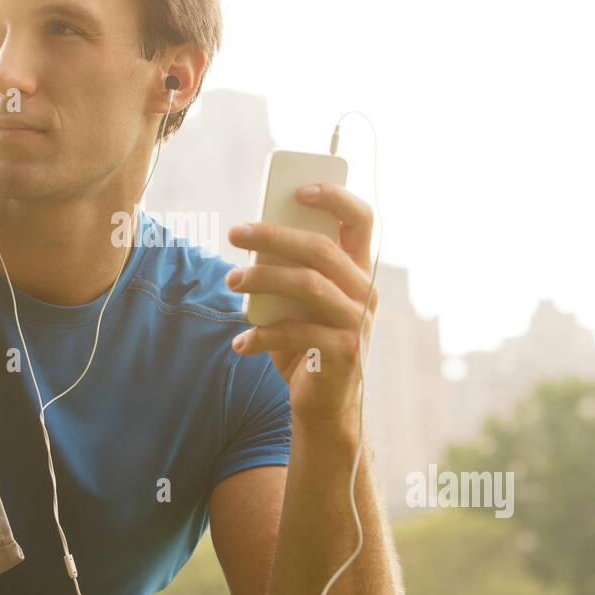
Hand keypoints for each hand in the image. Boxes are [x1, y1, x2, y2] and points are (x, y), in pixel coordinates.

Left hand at [225, 183, 378, 427]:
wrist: (324, 406)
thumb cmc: (306, 342)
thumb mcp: (300, 303)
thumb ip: (290, 271)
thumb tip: (252, 239)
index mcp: (358, 271)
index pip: (360, 220)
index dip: (336, 197)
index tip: (300, 189)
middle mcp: (365, 292)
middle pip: (320, 249)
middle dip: (273, 235)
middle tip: (234, 232)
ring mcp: (357, 323)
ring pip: (307, 284)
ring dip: (261, 279)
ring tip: (230, 282)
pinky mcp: (343, 353)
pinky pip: (295, 332)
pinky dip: (261, 336)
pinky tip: (240, 344)